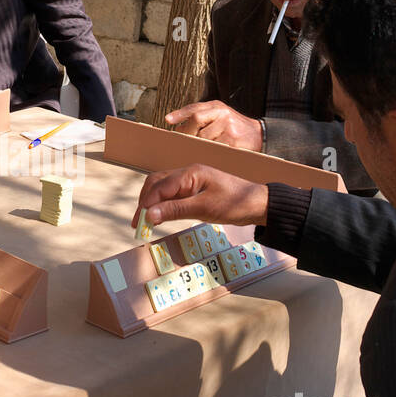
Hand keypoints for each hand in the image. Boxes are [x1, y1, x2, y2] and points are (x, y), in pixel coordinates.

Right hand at [133, 164, 268, 229]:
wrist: (257, 204)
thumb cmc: (234, 203)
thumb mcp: (204, 208)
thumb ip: (175, 210)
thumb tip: (150, 215)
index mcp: (190, 173)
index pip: (160, 186)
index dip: (147, 204)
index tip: (139, 221)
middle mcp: (188, 174)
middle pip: (157, 183)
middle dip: (145, 202)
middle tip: (137, 223)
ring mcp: (191, 181)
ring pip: (163, 189)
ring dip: (152, 204)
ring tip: (145, 222)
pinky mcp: (195, 190)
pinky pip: (173, 195)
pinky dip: (163, 205)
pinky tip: (160, 216)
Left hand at [165, 100, 263, 151]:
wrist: (259, 134)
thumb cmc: (233, 126)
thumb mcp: (218, 114)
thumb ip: (198, 115)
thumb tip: (173, 124)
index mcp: (218, 107)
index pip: (195, 109)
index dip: (180, 114)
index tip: (168, 120)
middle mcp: (224, 115)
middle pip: (196, 124)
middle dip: (188, 134)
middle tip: (184, 143)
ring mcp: (230, 129)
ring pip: (204, 139)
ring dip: (198, 146)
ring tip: (200, 149)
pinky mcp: (235, 144)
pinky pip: (214, 150)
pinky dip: (208, 153)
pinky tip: (209, 154)